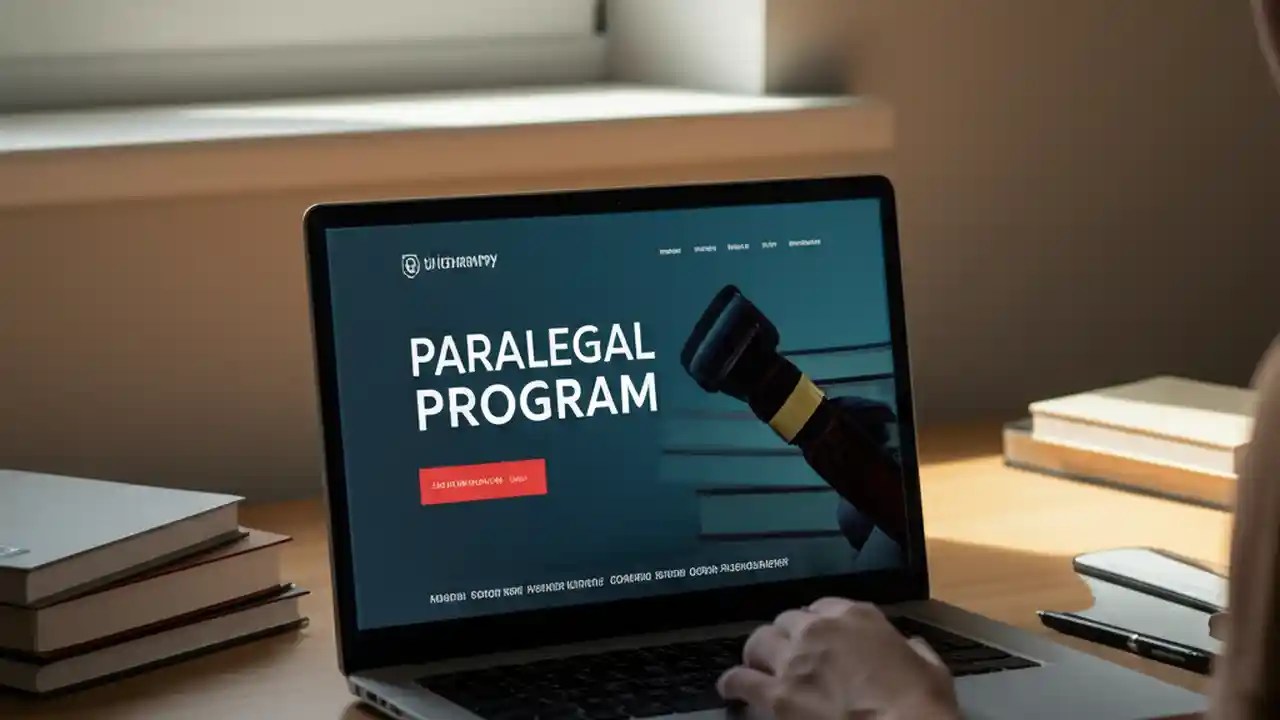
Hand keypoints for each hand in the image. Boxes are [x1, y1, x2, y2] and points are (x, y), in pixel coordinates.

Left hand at [718, 597, 960, 719]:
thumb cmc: (923, 704)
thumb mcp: (931, 668)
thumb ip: (913, 650)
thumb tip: (911, 646)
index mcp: (857, 616)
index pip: (823, 607)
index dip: (817, 624)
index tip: (816, 638)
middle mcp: (819, 629)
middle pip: (787, 621)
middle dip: (786, 638)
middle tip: (787, 657)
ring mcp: (794, 660)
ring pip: (759, 642)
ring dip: (758, 655)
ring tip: (757, 668)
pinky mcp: (777, 694)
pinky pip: (740, 680)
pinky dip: (733, 683)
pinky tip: (730, 689)